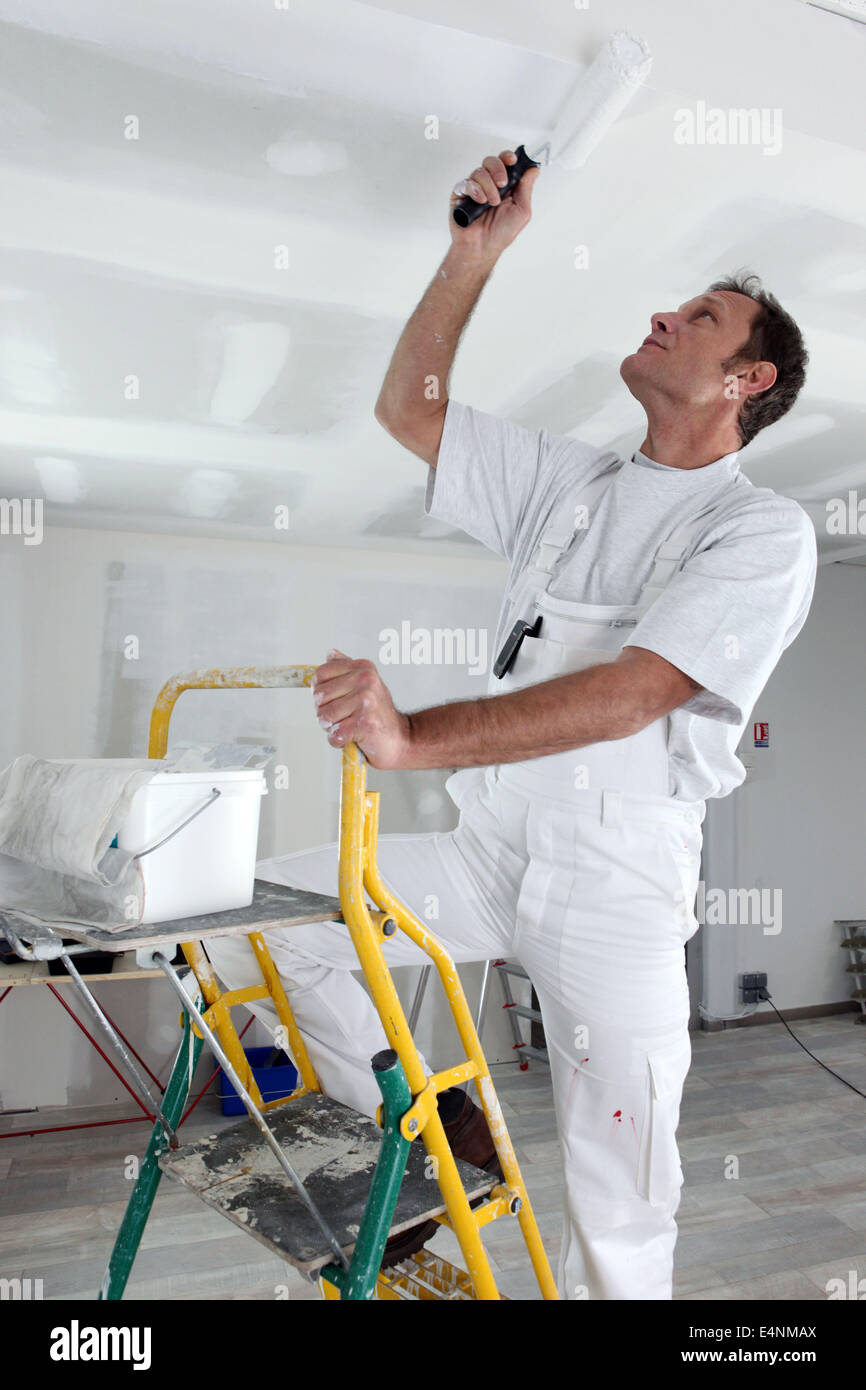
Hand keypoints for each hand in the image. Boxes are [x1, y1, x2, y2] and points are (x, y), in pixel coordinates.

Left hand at [312, 649, 410, 769]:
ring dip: (332, 728)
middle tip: (345, 716)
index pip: (320, 675)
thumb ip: (346, 669)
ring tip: (349, 726)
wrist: (401, 737)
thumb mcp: (365, 684)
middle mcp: (366, 681)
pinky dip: (339, 741)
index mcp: (363, 668)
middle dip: (325, 712)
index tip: (337, 699)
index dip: (322, 692)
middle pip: (319, 696)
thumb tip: (330, 653)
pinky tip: (353, 737)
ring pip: (324, 717)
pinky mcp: (364, 723)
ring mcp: (366, 701)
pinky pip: (334, 735)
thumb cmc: (379, 713)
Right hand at [449, 149, 539, 256]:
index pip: (505, 162)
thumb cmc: (501, 234)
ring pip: (479, 171)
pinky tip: (480, 201)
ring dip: (488, 186)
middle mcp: (489, 184)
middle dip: (498, 170)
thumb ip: (526, 188)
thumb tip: (533, 169)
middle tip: (502, 184)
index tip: (512, 160)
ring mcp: (474, 188)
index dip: (508, 157)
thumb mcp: (522, 211)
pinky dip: (474, 190)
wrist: (482, 248)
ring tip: (491, 203)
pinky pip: (466, 183)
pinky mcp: (461, 194)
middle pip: (491, 161)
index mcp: (504, 186)